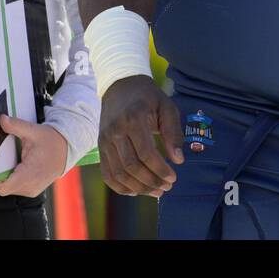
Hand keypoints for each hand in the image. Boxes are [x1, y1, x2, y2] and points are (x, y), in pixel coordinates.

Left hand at [0, 115, 69, 197]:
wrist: (67, 149)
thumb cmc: (52, 141)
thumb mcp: (33, 131)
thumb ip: (15, 126)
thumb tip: (2, 119)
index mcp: (29, 173)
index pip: (3, 187)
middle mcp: (31, 185)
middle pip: (3, 188)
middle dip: (2, 176)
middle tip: (8, 161)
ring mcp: (33, 190)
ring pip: (10, 189)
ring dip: (9, 179)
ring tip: (17, 164)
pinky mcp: (33, 191)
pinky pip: (17, 189)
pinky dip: (16, 181)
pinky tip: (22, 169)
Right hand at [98, 74, 183, 196]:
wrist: (120, 85)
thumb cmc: (148, 97)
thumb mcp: (167, 107)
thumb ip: (173, 133)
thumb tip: (178, 160)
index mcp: (133, 119)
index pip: (145, 153)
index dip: (160, 169)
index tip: (173, 177)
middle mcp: (115, 131)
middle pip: (131, 166)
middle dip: (150, 181)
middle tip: (167, 187)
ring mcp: (104, 140)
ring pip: (118, 173)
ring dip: (138, 187)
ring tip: (155, 191)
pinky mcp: (100, 147)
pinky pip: (107, 173)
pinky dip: (120, 187)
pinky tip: (135, 191)